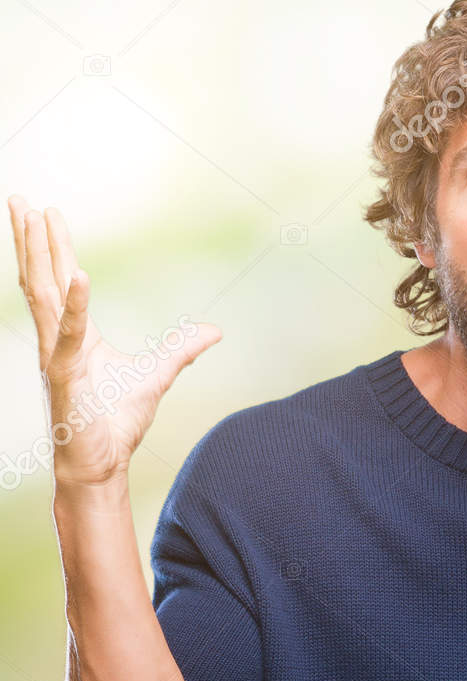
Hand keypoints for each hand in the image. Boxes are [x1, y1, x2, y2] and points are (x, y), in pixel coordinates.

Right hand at [8, 195, 221, 488]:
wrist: (101, 464)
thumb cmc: (117, 423)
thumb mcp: (158, 375)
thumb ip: (181, 348)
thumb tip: (213, 330)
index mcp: (76, 336)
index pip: (61, 280)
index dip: (54, 247)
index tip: (45, 213)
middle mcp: (59, 339)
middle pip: (42, 277)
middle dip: (32, 238)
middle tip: (21, 198)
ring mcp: (56, 354)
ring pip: (42, 294)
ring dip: (37, 254)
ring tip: (32, 217)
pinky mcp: (63, 374)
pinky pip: (69, 333)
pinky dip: (75, 304)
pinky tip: (79, 274)